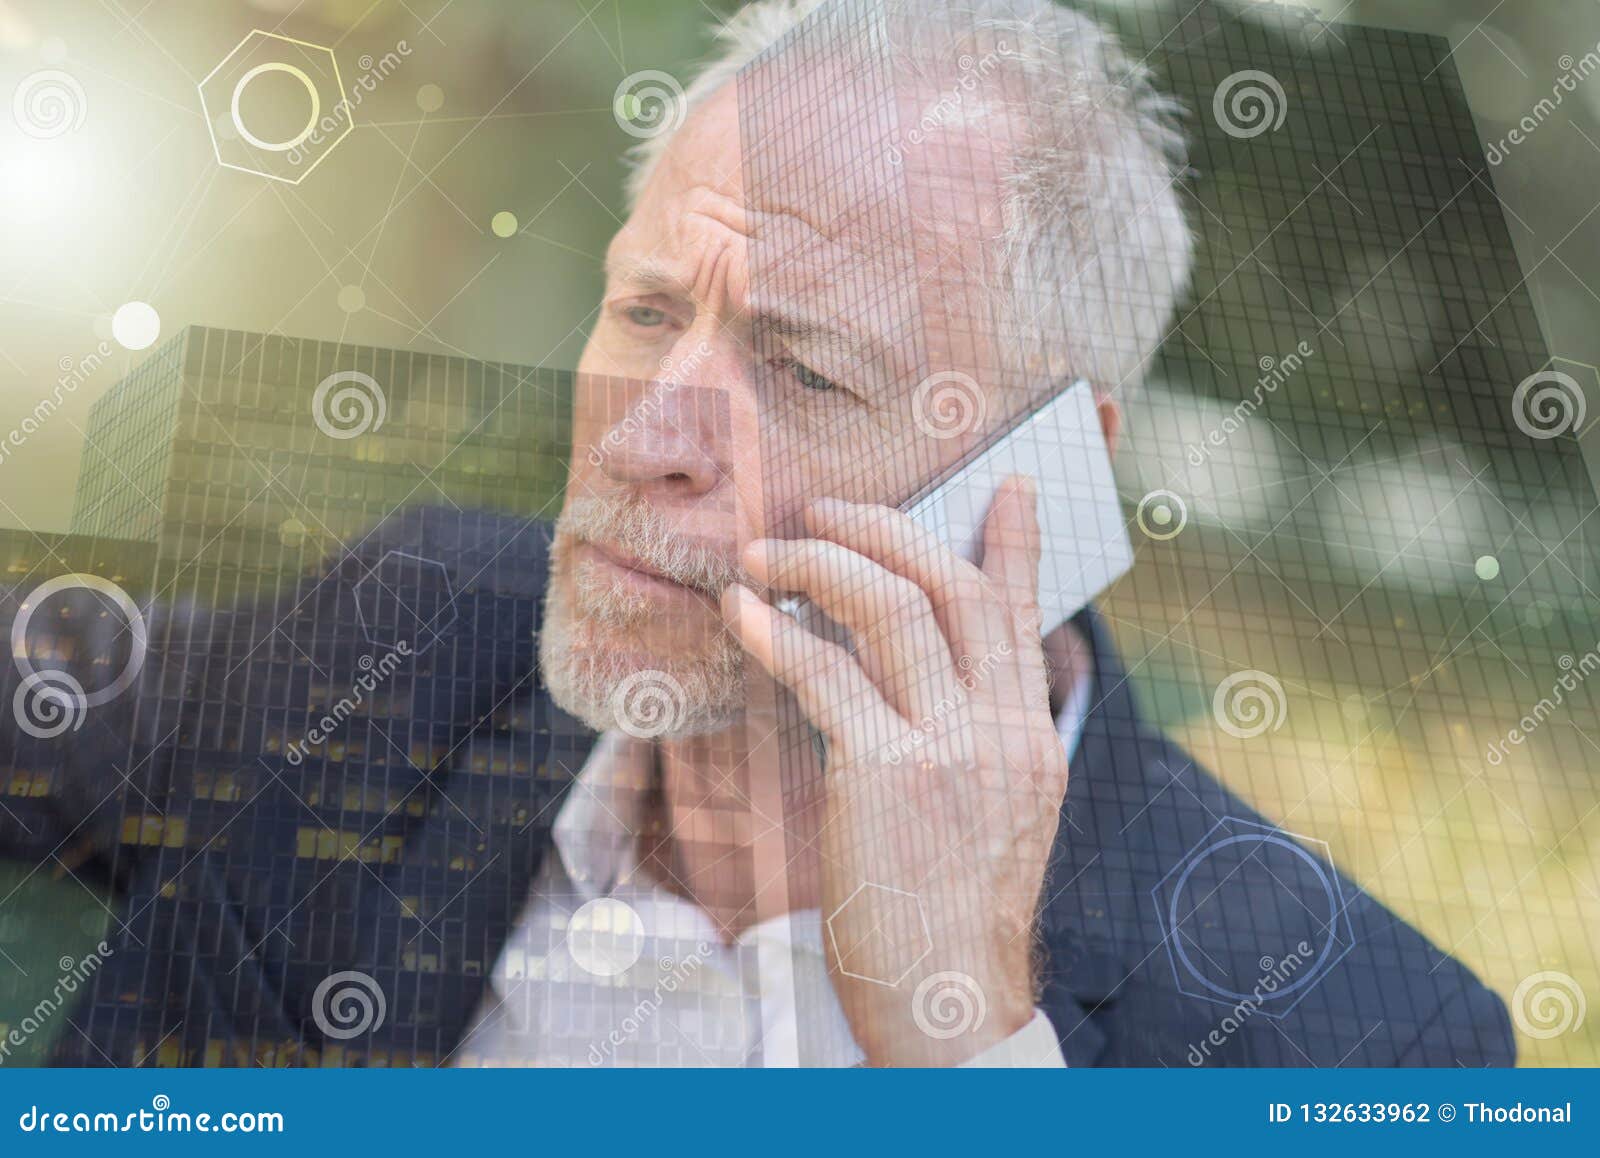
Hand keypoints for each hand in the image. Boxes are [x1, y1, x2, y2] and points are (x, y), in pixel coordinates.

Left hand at [720, 475, 1068, 1065]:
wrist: (948, 1008)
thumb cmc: (951, 919)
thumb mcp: (994, 822)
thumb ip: (976, 743)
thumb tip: (932, 685)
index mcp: (1031, 741)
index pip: (1023, 615)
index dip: (1015, 540)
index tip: (1005, 482)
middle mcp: (1001, 732)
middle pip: (953, 587)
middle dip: (884, 532)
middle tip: (826, 515)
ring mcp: (949, 750)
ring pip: (890, 608)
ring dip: (819, 566)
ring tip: (766, 554)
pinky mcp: (886, 775)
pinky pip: (824, 672)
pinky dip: (775, 632)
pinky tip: (740, 613)